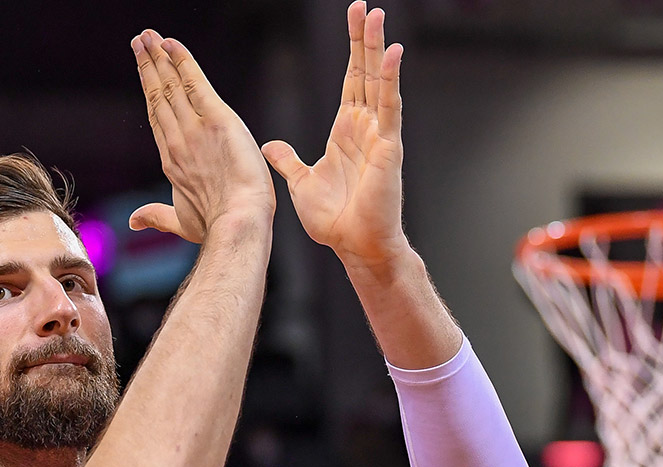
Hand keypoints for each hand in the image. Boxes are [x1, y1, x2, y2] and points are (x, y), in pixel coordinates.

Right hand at [129, 30, 274, 242]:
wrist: (237, 221)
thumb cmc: (214, 226)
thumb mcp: (180, 222)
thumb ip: (157, 217)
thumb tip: (133, 222)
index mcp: (172, 160)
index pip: (158, 117)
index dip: (150, 91)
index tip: (145, 71)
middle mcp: (177, 140)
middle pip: (159, 95)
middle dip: (148, 65)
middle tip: (139, 41)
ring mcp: (194, 128)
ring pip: (172, 85)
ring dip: (159, 57)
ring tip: (148, 36)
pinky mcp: (217, 119)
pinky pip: (196, 82)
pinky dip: (183, 61)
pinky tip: (172, 44)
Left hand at [262, 2, 408, 271]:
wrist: (354, 246)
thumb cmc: (334, 220)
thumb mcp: (301, 183)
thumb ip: (288, 160)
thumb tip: (270, 145)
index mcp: (346, 131)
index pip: (351, 80)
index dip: (351, 50)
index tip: (352, 19)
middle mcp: (365, 127)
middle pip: (365, 72)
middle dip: (364, 39)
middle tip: (364, 6)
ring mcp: (379, 134)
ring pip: (379, 82)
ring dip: (378, 48)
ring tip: (377, 16)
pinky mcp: (388, 147)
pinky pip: (390, 107)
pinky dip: (391, 79)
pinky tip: (393, 53)